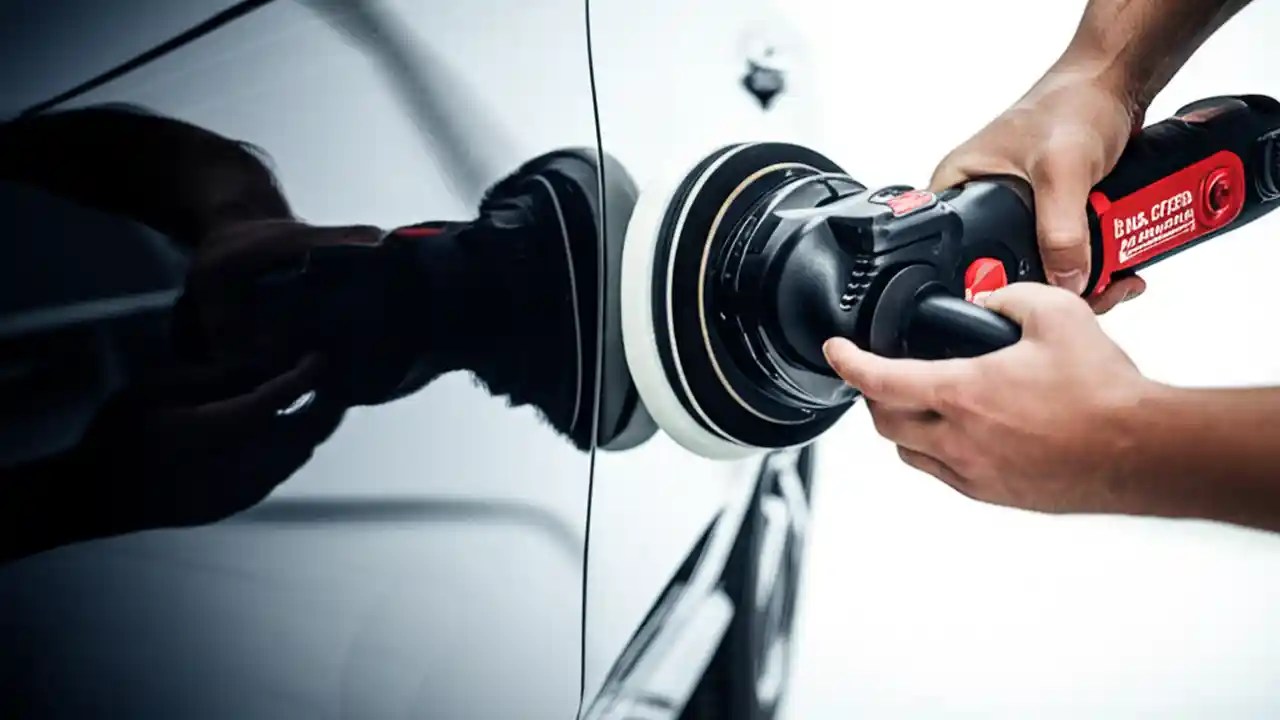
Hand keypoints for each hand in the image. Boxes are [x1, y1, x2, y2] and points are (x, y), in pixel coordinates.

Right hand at [66, 354, 344, 531]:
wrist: (98, 496)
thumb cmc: (122, 433)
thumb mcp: (162, 387)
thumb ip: (218, 376)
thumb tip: (261, 365)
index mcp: (229, 427)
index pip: (286, 395)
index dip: (309, 374)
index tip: (321, 356)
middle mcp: (250, 461)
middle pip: (310, 431)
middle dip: (328, 404)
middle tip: (330, 380)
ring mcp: (247, 488)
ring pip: (300, 455)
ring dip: (310, 428)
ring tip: (309, 402)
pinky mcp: (239, 503)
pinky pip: (281, 473)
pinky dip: (290, 449)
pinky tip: (277, 433)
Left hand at [823, 283, 1158, 514]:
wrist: (1142, 450)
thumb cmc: (1104, 391)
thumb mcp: (1056, 314)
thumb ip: (1008, 296)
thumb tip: (987, 298)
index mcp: (962, 393)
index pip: (879, 379)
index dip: (847, 362)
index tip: (836, 351)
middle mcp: (959, 439)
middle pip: (884, 421)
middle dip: (872, 395)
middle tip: (879, 374)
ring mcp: (975, 472)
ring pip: (910, 452)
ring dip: (902, 425)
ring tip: (917, 402)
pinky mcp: (996, 494)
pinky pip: (943, 474)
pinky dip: (935, 451)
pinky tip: (957, 432)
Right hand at [929, 69, 1146, 313]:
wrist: (1117, 83)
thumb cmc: (1073, 101)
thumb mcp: (1062, 169)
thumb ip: (1061, 229)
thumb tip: (1064, 280)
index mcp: (960, 186)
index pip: (954, 252)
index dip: (985, 279)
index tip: (1024, 294)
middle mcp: (983, 200)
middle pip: (1002, 268)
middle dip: (1045, 285)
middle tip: (1080, 286)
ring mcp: (1018, 209)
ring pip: (1037, 266)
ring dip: (1075, 279)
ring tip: (1107, 278)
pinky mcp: (1050, 213)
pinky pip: (1061, 254)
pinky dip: (1088, 266)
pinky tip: (1113, 266)